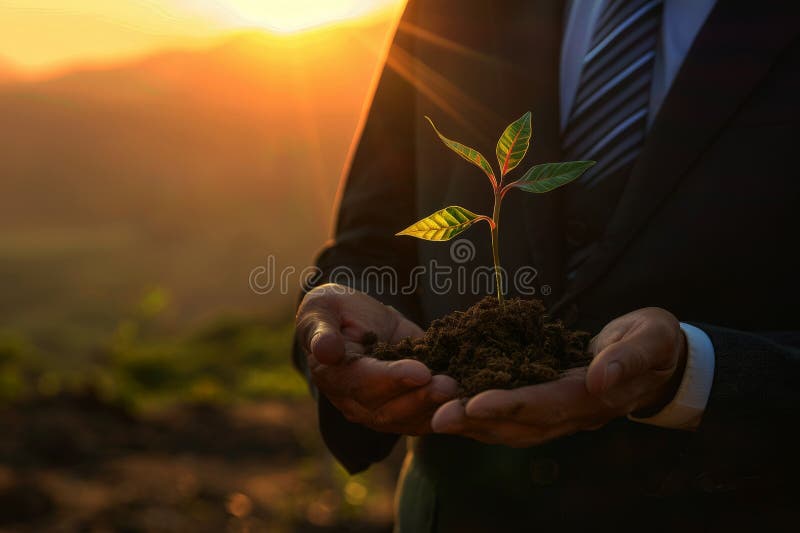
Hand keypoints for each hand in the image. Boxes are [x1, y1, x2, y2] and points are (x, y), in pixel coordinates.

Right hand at [296, 283, 457, 434]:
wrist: (351, 321)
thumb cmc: (333, 312)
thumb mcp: (321, 311)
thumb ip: (320, 332)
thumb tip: (326, 351)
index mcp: (333, 377)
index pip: (362, 384)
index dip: (391, 379)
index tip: (420, 371)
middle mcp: (356, 402)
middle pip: (388, 410)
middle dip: (421, 399)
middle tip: (449, 385)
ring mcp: (381, 410)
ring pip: (409, 420)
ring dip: (436, 409)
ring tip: (461, 391)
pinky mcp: (406, 407)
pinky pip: (426, 418)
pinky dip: (447, 412)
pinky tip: (469, 399)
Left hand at [430, 307, 687, 446]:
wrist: (658, 357)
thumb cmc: (654, 341)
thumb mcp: (651, 340)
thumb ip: (628, 358)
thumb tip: (601, 377)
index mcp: (596, 398)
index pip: (549, 405)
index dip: (512, 406)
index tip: (475, 404)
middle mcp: (574, 413)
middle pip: (521, 425)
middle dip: (478, 423)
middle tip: (437, 416)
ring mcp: (560, 413)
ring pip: (511, 427)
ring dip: (473, 425)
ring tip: (434, 415)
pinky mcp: (548, 403)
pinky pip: (511, 415)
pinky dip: (481, 414)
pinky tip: (453, 404)